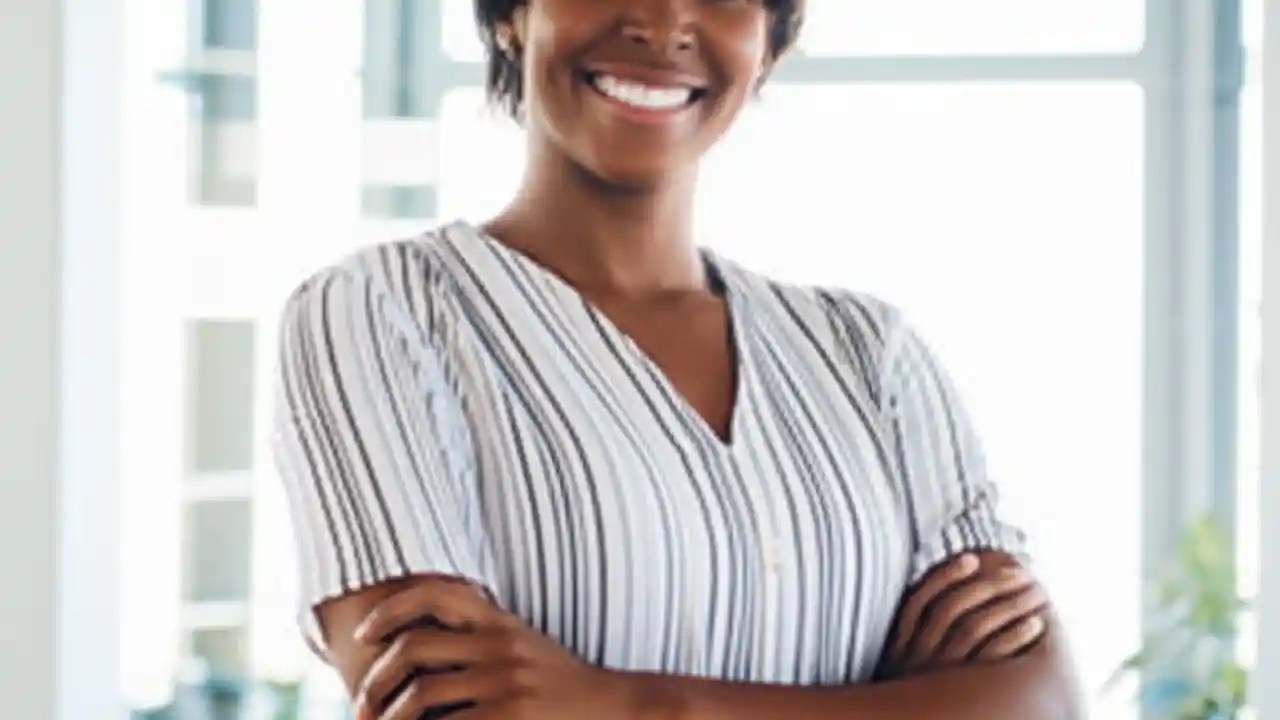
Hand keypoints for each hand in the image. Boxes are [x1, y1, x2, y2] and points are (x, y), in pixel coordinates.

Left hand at [351, 580, 645, 719]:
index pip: (435, 592)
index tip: (363, 635)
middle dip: (376, 679)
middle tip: (362, 705)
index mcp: (500, 622)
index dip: (390, 609)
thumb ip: (482, 638)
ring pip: (420, 694)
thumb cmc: (563, 685)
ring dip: (389, 717)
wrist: (618, 707)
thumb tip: (416, 646)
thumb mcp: (525, 646)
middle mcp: (499, 645)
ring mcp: (504, 682)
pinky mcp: (510, 717)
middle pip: (412, 647)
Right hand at [879, 553, 1048, 678]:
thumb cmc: (927, 692)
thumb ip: (918, 633)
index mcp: (899, 647)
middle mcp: (917, 659)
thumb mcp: (909, 664)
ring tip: (1034, 593)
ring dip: (1006, 606)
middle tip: (1018, 572)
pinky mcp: (968, 693)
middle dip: (985, 585)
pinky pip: (993, 659)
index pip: (918, 600)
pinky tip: (1035, 624)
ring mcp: (942, 676)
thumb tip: (949, 590)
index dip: (944, 576)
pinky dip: (1016, 636)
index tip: (972, 559)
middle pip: (951, 610)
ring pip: (974, 629)